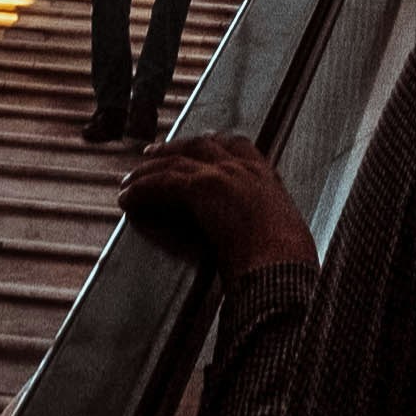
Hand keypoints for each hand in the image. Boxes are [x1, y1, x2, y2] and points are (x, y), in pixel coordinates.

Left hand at [123, 132, 316, 277]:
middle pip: (202, 145)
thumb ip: (269, 229)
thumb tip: (262, 244)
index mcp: (267, 179)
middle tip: (154, 153)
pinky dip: (141, 189)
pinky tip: (127, 198)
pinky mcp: (203, 189)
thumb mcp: (285, 238)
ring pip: (177, 161)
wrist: (282, 271)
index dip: (214, 144)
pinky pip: (162, 182)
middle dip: (175, 148)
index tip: (199, 146)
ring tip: (130, 179)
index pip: (238, 146)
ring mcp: (224, 174)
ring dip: (149, 169)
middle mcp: (245, 169)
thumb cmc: (288, 266)